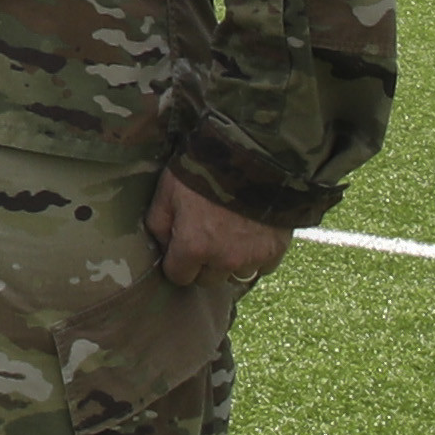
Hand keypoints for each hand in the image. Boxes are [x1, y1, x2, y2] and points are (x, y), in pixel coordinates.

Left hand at [151, 173, 291, 292]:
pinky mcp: (276, 250)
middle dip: (203, 263)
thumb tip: (163, 246)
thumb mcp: (167, 191)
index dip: (177, 262)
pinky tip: (252, 232)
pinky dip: (256, 254)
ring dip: (231, 260)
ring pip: (236, 274)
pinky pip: (262, 266)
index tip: (180, 247)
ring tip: (231, 233)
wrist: (255, 154)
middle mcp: (223, 260)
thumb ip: (158, 224)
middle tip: (206, 236)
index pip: (178, 276)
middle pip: (208, 280)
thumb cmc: (205, 168)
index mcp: (193, 247)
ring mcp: (252, 257)